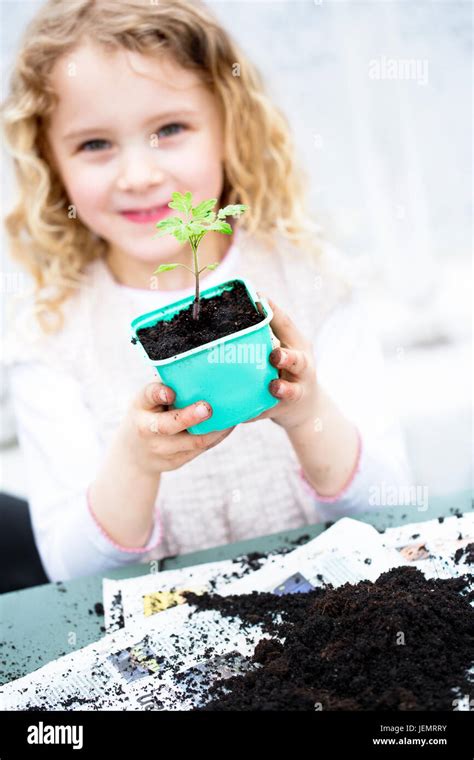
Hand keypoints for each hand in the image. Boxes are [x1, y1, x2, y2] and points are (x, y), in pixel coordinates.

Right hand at [121, 381, 235, 475]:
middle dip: (189, 417)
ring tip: (231, 415)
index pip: (148, 396)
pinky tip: (227, 425)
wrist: (135, 453)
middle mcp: (147, 430)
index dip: (159, 393)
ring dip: (214, 429)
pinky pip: (200, 449)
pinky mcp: (176, 461)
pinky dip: (216, 436)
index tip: (170, 392)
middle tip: (207, 408)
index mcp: (140, 406)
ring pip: (192, 441)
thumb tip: (195, 369)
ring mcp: (162, 450)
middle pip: (168, 426)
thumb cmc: (148, 414)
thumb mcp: (147, 399)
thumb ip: (165, 387)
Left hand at [245, 294, 318, 432]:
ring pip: (292, 390)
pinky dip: (258, 413)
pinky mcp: (287, 410)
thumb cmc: (286, 369)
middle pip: (298, 360)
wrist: (306, 409)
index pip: (287, 325)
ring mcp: (298, 390)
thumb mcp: (282, 346)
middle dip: (287, 357)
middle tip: (275, 355)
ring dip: (283, 388)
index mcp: (297, 344)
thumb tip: (229, 311)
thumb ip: (263, 333)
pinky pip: (270, 412)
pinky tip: (245, 415)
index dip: (274, 311)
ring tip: (274, 387)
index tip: (258, 297)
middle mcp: (303, 366)